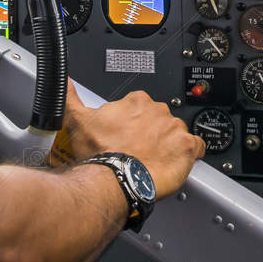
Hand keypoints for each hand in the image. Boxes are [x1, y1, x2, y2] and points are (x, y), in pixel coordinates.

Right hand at [55, 82, 204, 196]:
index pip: (140, 107)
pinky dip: (192, 153)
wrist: (114, 179)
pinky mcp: (187, 147)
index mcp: (136, 101)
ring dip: (168, 144)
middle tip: (139, 150)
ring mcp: (174, 129)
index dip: (134, 123)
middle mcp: (158, 111)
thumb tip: (65, 82)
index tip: (127, 134)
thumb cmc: (100, 153)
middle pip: (159, 120)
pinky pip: (197, 147)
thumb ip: (70, 97)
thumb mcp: (77, 120)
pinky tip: (180, 161)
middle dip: (151, 133)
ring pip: (176, 133)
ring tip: (155, 160)